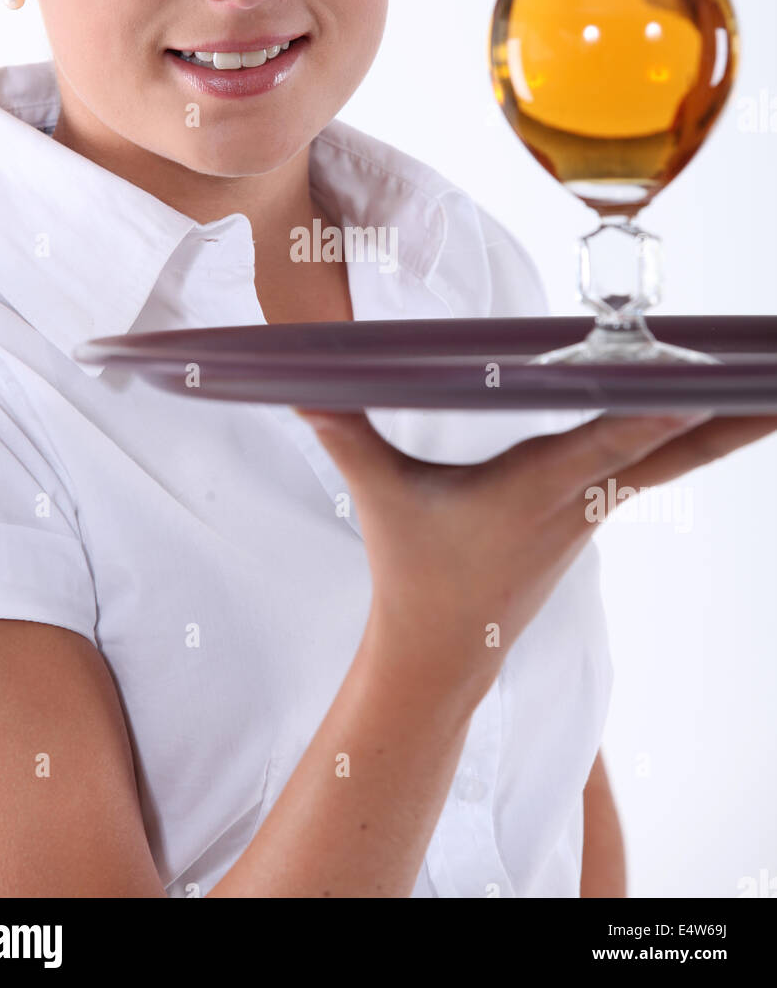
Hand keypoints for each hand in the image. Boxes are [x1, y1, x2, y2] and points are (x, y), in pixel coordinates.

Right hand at [294, 407, 776, 708]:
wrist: (441, 651)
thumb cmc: (413, 572)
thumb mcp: (380, 501)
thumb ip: (346, 436)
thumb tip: (304, 386)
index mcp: (535, 488)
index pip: (608, 439)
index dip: (657, 408)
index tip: (708, 381)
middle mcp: (578, 496)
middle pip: (669, 447)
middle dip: (732, 414)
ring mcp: (592, 508)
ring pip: (672, 456)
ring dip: (724, 422)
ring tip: (772, 387)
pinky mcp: (591, 511)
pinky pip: (654, 463)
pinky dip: (689, 433)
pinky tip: (715, 410)